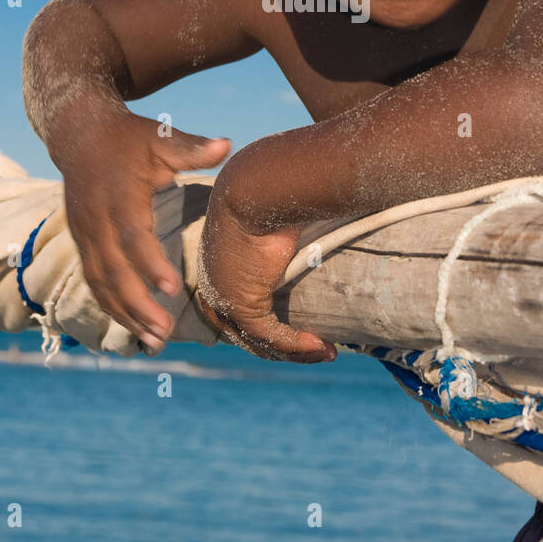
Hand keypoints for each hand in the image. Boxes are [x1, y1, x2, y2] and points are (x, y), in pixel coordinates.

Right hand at [60, 109, 229, 352]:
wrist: (78, 133)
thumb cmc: (129, 138)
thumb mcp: (160, 137)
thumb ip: (192, 148)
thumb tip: (227, 145)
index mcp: (119, 194)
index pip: (132, 235)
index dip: (149, 263)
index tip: (171, 288)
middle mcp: (96, 218)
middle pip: (112, 269)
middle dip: (137, 304)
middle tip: (164, 334)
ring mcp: (84, 233)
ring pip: (99, 282)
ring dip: (124, 314)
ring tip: (153, 341)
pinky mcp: (80, 242)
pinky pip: (92, 280)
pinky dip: (110, 307)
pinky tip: (132, 328)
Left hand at [197, 179, 335, 362]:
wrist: (256, 189)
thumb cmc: (266, 198)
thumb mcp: (271, 226)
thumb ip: (280, 244)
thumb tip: (305, 237)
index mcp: (217, 269)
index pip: (237, 312)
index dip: (269, 327)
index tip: (300, 331)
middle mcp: (215, 288)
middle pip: (247, 333)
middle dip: (283, 347)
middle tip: (317, 348)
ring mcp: (224, 299)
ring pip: (259, 341)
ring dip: (295, 351)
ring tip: (326, 351)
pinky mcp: (241, 305)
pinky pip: (270, 336)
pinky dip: (297, 345)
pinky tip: (322, 346)